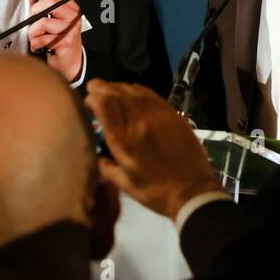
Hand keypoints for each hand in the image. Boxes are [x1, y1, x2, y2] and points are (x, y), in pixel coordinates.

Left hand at [28, 0, 82, 81]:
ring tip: (38, 37)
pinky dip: (36, 44)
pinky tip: (41, 46)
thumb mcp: (53, 21)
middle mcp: (73, 18)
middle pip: (51, 4)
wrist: (71, 62)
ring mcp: (70, 29)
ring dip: (34, 33)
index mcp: (71, 9)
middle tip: (35, 20)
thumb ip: (41, 5)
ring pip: (42, 23)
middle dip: (36, 11)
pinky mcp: (65, 42)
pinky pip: (42, 38)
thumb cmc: (61, 41)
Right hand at [83, 80, 220, 218]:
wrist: (192, 191)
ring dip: (118, 87)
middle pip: (116, 93)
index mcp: (123, 140)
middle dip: (101, 87)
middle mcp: (139, 122)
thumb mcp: (124, 184)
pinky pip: (151, 94)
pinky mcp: (173, 114)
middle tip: (94, 87)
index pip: (103, 105)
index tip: (87, 100)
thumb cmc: (155, 192)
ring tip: (110, 89)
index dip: (92, 97)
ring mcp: (158, 115)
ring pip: (133, 90)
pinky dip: (138, 89)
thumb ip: (106, 167)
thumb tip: (97, 156)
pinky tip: (132, 91)